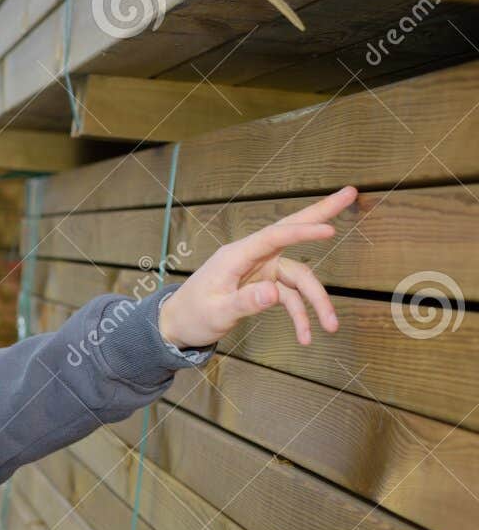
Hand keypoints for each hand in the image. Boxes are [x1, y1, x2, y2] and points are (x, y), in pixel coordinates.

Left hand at [157, 186, 354, 349]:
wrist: (178, 326)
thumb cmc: (192, 315)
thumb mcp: (216, 313)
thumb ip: (245, 303)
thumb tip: (273, 293)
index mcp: (236, 255)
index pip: (273, 236)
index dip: (302, 231)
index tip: (329, 229)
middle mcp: (251, 257)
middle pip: (291, 231)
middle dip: (321, 214)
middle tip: (351, 194)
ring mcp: (260, 270)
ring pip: (299, 278)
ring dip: (316, 302)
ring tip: (331, 327)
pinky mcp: (264, 285)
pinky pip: (290, 297)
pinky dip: (300, 315)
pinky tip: (306, 335)